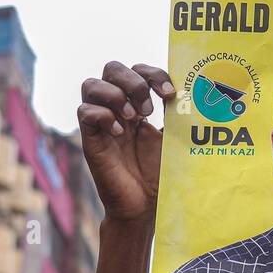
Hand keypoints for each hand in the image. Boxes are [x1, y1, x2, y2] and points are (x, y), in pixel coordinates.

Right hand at [78, 62, 174, 222]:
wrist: (144, 205)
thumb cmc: (158, 173)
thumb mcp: (173, 138)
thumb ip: (176, 114)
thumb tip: (188, 90)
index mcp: (137, 104)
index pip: (137, 70)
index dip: (153, 74)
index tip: (169, 94)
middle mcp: (116, 109)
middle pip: (112, 68)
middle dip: (133, 81)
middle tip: (148, 110)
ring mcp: (101, 123)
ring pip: (91, 84)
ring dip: (116, 95)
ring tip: (134, 119)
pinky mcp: (90, 139)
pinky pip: (84, 112)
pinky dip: (104, 116)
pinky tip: (120, 134)